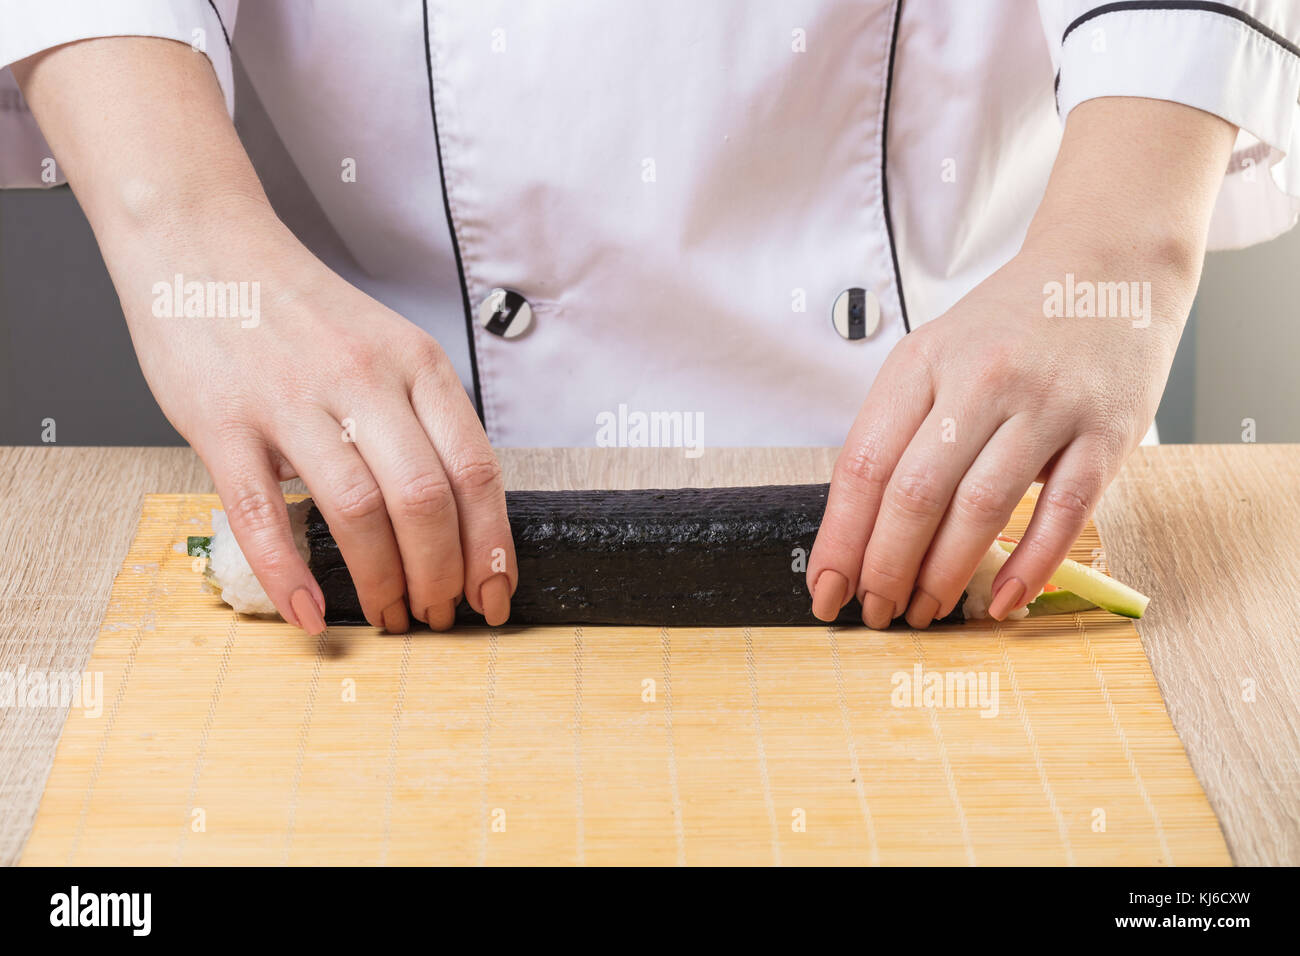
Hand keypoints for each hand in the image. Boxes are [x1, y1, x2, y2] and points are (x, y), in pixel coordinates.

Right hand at [11, 36, 516, 634]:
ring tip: (389, 617)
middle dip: (442, 576)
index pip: (476, 469)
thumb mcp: (388, 345)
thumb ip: (423, 416)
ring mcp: (292, 399)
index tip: (495, 593)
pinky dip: (289, 574)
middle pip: (426, 498)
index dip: (492, 545)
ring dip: (381, 581)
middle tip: (440, 617)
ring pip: (358, 510)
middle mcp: (365, 378)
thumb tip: (462, 514)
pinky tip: (310, 613)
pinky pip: (262, 513)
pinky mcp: (223, 420)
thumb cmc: (302, 310)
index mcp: (417, 362)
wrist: (203, 243)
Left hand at [808, 242, 1185, 627]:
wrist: (1107, 265)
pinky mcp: (1106, 432)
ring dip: (945, 575)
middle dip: (885, 568)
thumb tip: (859, 529)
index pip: (864, 465)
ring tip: (924, 612)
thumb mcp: (935, 355)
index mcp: (922, 362)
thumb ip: (900, 428)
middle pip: (914, 494)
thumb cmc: (1008, 326)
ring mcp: (1046, 405)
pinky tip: (1002, 599)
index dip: (840, 539)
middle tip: (876, 613)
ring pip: (981, 508)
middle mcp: (979, 380)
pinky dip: (1030, 565)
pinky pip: (1064, 512)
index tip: (826, 589)